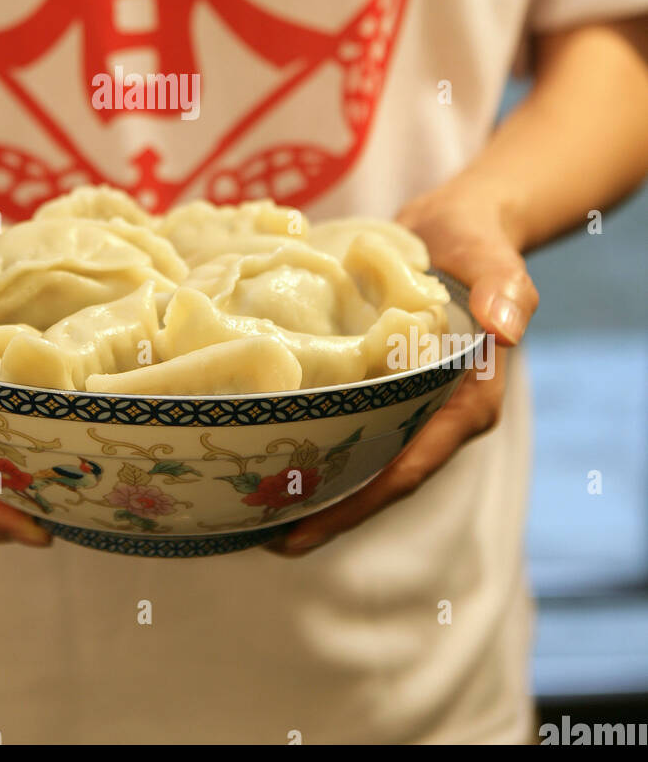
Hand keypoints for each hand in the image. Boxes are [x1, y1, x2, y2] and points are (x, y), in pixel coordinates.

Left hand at [270, 187, 538, 556]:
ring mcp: (408, 403)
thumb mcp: (493, 256)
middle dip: (330, 510)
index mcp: (468, 401)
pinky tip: (267, 453)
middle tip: (268, 537)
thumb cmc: (475, 240)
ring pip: (361, 459)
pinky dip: (314, 443)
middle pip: (381, 477)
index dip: (363, 500)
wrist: (454, 225)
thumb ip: (504, 288)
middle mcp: (437, 414)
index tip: (312, 523)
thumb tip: (505, 329)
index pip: (412, 463)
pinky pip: (348, 424)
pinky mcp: (382, 385)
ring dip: (317, 487)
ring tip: (256, 515)